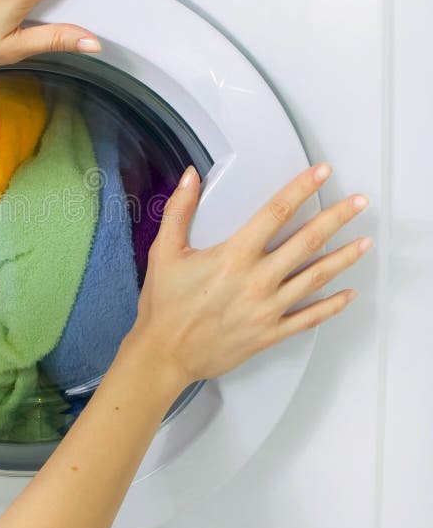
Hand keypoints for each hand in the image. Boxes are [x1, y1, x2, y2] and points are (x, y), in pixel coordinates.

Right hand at [132, 164, 371, 386]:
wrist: (164, 354)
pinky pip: (309, 317)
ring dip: (343, 258)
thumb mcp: (164, 251)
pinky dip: (332, 305)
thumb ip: (178, 211)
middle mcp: (257, 280)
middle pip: (307, 241)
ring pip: (316, 277)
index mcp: (233, 256)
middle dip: (337, 218)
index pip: (276, 212)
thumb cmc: (164, 305)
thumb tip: (190, 178)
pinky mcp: (270, 332)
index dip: (302, 188)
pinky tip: (347, 294)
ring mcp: (268, 308)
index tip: (322, 173)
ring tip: (364, 243)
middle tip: (359, 204)